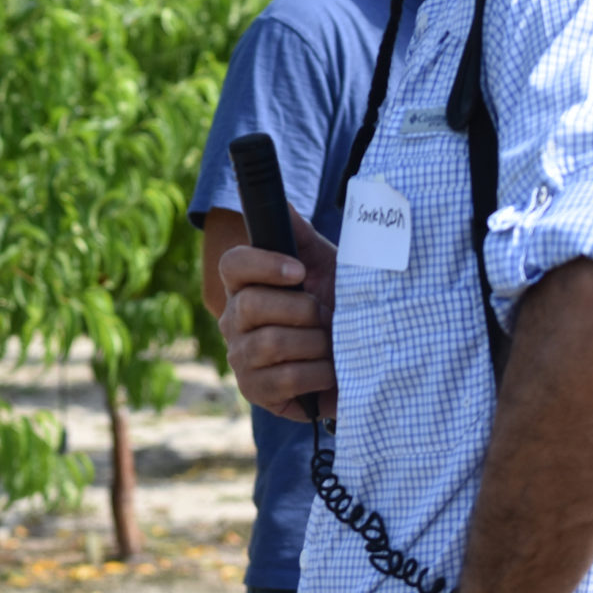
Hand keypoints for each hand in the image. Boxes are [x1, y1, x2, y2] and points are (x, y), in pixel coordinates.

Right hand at [217, 203, 336, 421]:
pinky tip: (330, 372)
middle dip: (301, 310)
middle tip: (326, 315)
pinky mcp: (256, 391)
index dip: (263, 265)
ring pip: (268, 343)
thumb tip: (279, 201)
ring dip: (314, 344)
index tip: (299, 271)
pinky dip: (316, 374)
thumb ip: (299, 234)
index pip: (232, 265)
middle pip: (250, 306)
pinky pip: (282, 379)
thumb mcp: (325, 265)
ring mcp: (241, 358)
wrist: (360, 357)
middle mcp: (233, 320)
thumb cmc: (339, 306)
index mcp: (245, 285)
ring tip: (332, 345)